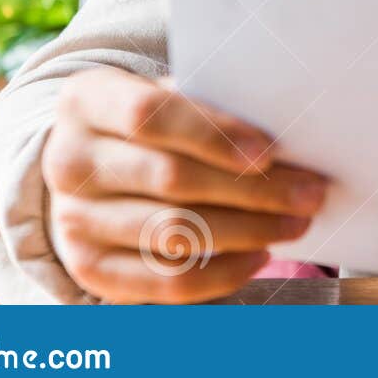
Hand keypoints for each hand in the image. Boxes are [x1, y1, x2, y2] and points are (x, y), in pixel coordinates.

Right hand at [41, 67, 327, 302]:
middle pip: (170, 179)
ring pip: (174, 233)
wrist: (88, 164)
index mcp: (86, 101)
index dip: (215, 134)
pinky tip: (259, 255)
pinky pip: (165, 282)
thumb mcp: (166, 95)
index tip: (272, 153)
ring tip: (295, 223)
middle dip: (253, 190)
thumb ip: (211, 107)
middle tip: (309, 194)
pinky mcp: (89, 269)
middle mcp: (69, 162)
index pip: (150, 116)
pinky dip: (221, 273)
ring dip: (247, 230)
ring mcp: (73, 221)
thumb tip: (289, 135)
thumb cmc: (151, 123)